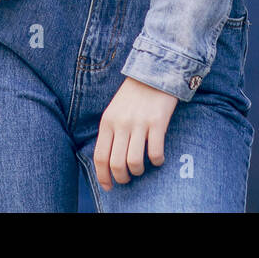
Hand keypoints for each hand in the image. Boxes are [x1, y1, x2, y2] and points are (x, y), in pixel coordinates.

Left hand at [93, 76, 178, 190]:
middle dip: (121, 178)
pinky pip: (155, 152)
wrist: (154, 71)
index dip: (103, 176)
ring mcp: (139, 123)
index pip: (100, 156)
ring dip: (138, 171)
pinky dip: (157, 161)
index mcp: (107, 121)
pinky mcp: (157, 122)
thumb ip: (110, 131)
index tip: (108, 186)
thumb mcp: (114, 110)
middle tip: (127, 179)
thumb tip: (108, 160)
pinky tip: (158, 158)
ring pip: (134, 162)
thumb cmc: (133, 94)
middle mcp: (121, 124)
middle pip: (116, 163)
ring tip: (141, 168)